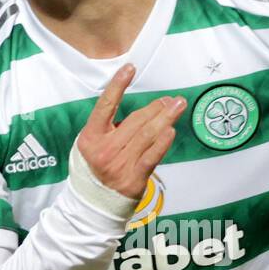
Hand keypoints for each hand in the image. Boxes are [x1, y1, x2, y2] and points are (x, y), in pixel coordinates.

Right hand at [76, 64, 185, 199]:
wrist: (94, 201)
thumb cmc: (96, 166)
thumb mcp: (92, 143)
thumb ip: (110, 126)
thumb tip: (147, 111)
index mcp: (91, 137)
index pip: (105, 105)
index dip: (118, 85)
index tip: (130, 68)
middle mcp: (105, 150)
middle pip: (135, 121)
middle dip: (156, 107)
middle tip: (170, 99)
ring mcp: (119, 165)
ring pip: (146, 135)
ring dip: (165, 118)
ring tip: (177, 106)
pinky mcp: (133, 178)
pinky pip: (151, 157)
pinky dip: (162, 142)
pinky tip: (171, 130)